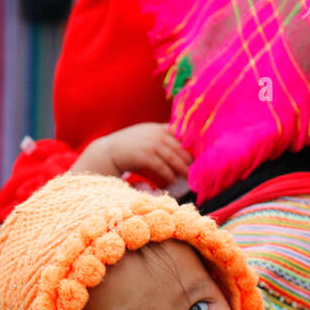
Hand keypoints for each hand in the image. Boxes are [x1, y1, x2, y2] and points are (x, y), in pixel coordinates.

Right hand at [71, 123, 191, 186]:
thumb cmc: (131, 147)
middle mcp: (156, 134)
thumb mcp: (148, 136)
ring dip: (182, 169)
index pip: (181, 134)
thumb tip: (182, 149)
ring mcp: (150, 144)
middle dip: (189, 160)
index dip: (192, 146)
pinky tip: (172, 180)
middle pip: (180, 147)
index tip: (200, 156)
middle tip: (197, 171)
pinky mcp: (144, 156)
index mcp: (159, 128)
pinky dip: (168, 174)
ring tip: (188, 177)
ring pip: (173, 157)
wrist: (110, 151)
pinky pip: (162, 166)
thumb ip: (163, 139)